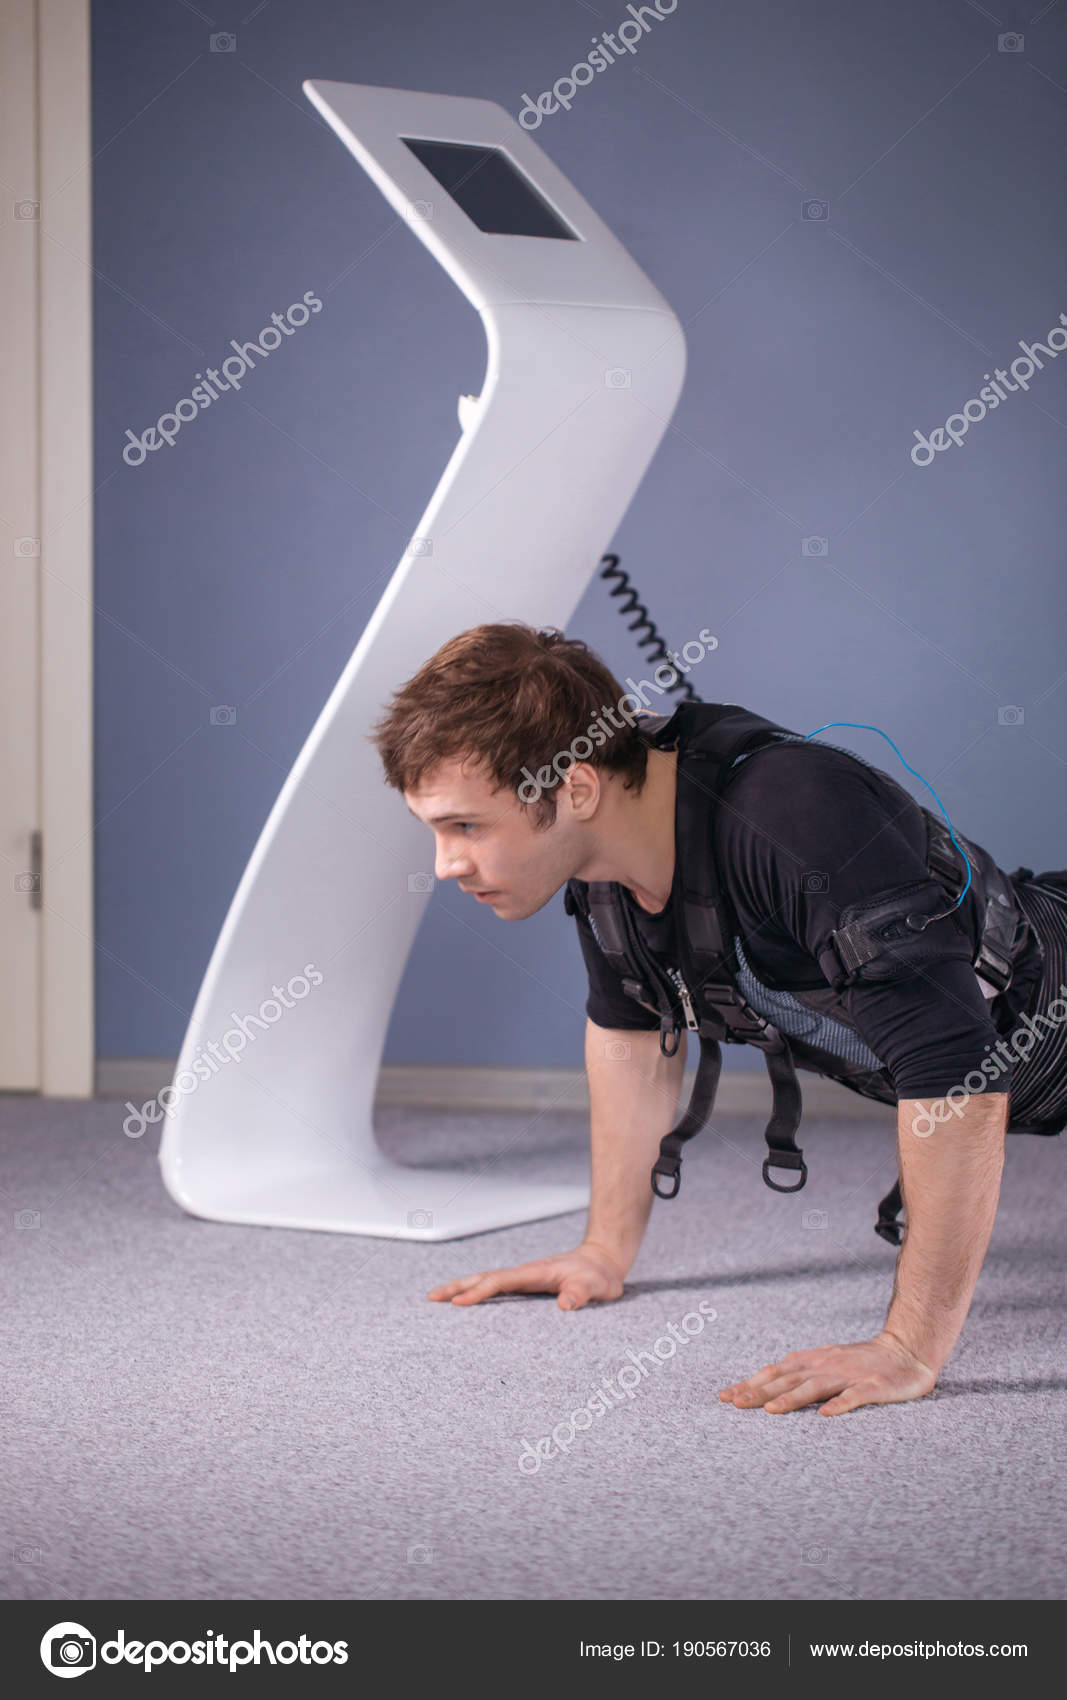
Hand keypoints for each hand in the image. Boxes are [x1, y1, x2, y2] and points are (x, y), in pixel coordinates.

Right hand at [427, 1242, 625, 1309]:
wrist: (603, 1262)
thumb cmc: (599, 1276)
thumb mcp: (596, 1286)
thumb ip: (582, 1293)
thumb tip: (566, 1305)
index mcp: (535, 1273)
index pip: (501, 1281)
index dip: (479, 1291)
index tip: (459, 1302)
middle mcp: (524, 1274)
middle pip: (484, 1277)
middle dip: (457, 1286)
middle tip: (431, 1298)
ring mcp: (523, 1279)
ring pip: (486, 1281)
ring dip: (462, 1287)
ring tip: (437, 1299)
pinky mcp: (526, 1286)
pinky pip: (496, 1289)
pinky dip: (476, 1293)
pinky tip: (466, 1302)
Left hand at [717, 1330, 937, 1415]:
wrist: (907, 1351)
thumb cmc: (862, 1362)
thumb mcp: (827, 1363)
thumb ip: (801, 1374)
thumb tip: (766, 1387)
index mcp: (812, 1362)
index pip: (775, 1373)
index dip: (751, 1383)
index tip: (726, 1397)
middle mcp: (826, 1365)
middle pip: (787, 1380)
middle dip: (759, 1392)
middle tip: (734, 1403)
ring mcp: (849, 1375)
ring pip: (815, 1387)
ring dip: (792, 1399)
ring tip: (771, 1410)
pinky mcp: (874, 1386)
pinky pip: (854, 1396)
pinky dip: (839, 1404)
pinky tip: (825, 1415)